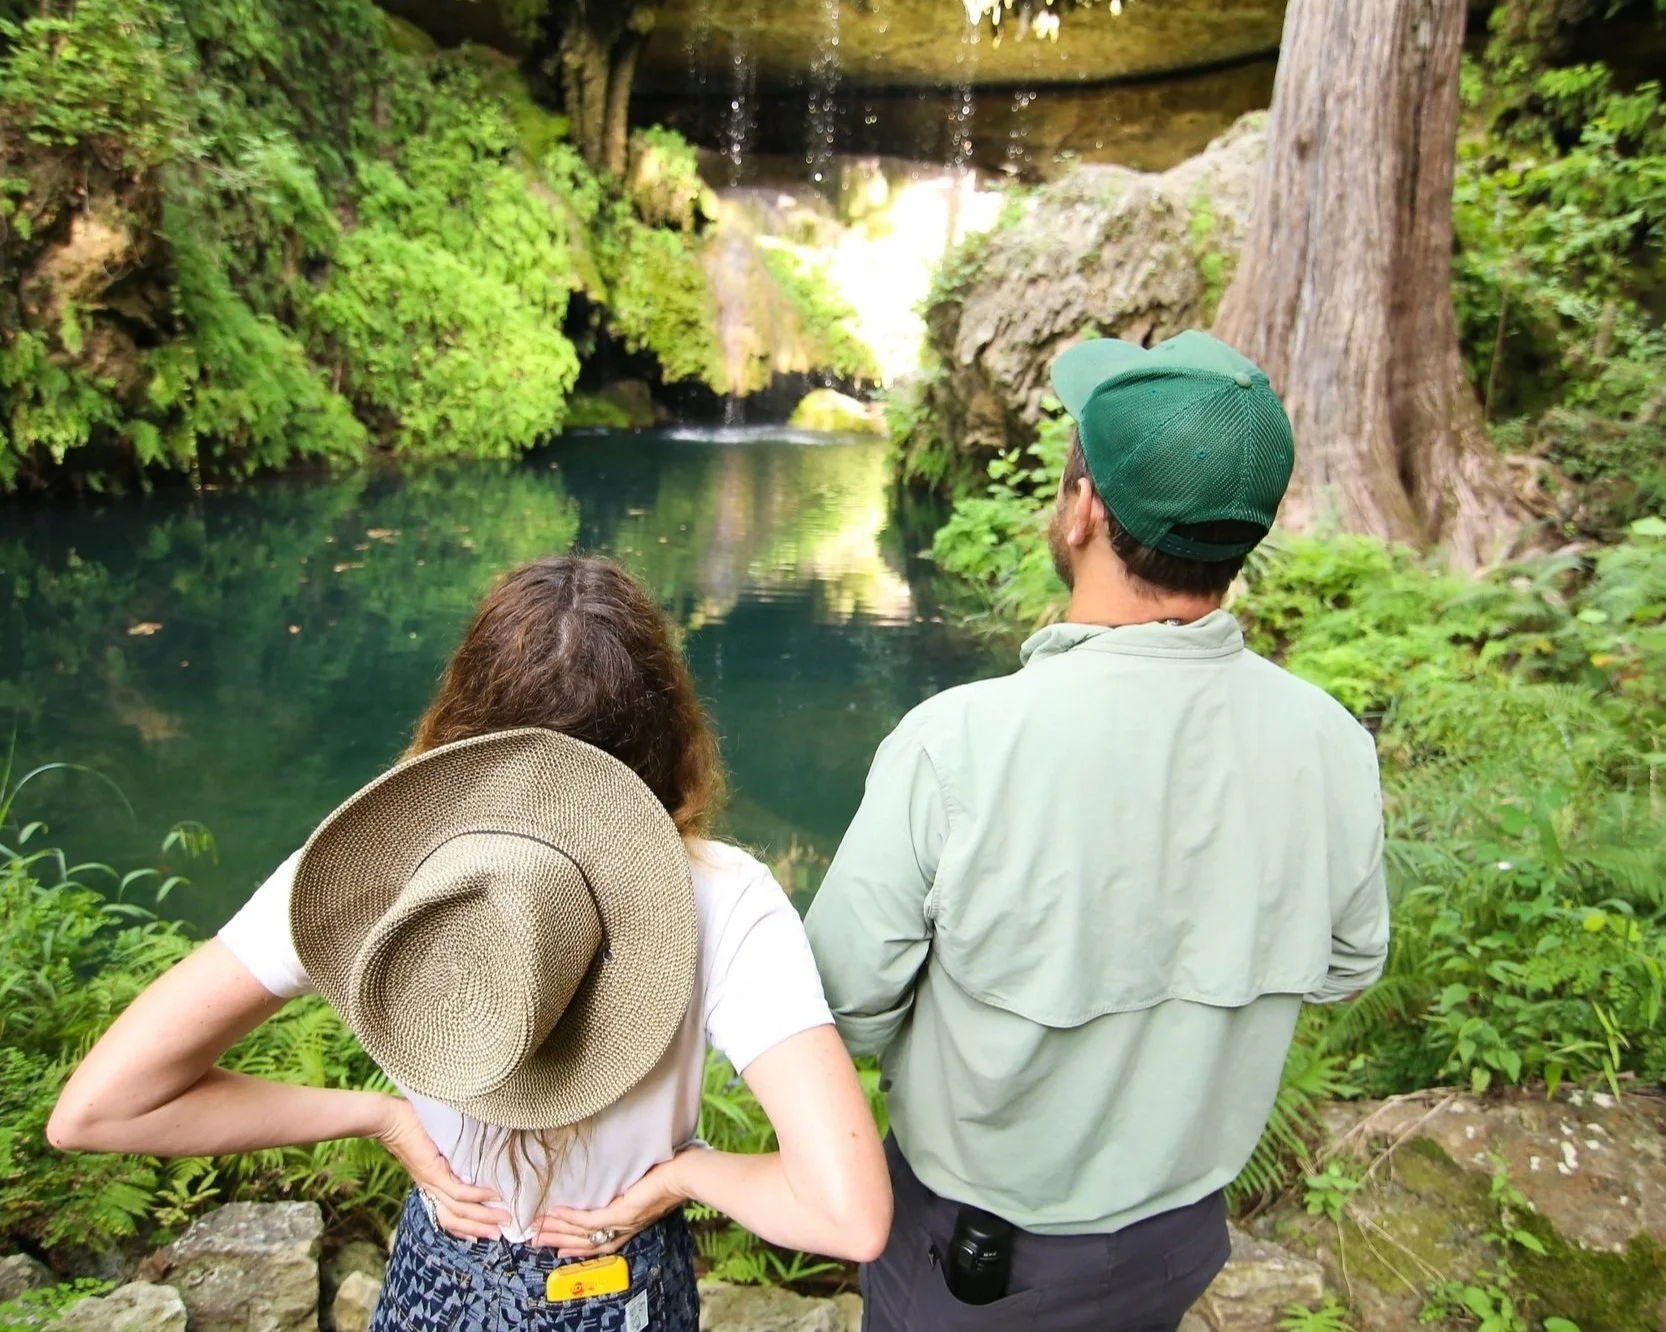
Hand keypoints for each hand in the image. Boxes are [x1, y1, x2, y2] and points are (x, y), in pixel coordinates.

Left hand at [375, 1095, 509, 1239]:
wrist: (390, 1120)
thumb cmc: (412, 1127)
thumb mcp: (435, 1146)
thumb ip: (450, 1154)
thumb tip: (473, 1153)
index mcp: (430, 1186)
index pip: (448, 1216)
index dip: (466, 1227)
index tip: (485, 1233)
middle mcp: (431, 1190)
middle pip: (455, 1220)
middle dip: (480, 1228)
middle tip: (502, 1234)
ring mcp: (432, 1183)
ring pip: (458, 1211)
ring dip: (483, 1217)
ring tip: (504, 1218)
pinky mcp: (433, 1173)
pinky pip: (457, 1192)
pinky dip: (476, 1196)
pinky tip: (492, 1196)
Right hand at [530, 1153, 689, 1256]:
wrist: (687, 1174)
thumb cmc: (672, 1171)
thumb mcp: (646, 1183)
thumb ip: (630, 1187)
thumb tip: (619, 1177)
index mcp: (631, 1223)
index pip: (600, 1240)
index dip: (578, 1246)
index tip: (559, 1247)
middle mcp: (626, 1227)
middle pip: (587, 1242)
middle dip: (560, 1241)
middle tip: (536, 1240)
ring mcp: (623, 1222)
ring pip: (584, 1234)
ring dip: (559, 1232)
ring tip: (538, 1229)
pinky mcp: (622, 1212)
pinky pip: (590, 1220)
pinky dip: (571, 1217)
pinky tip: (556, 1212)